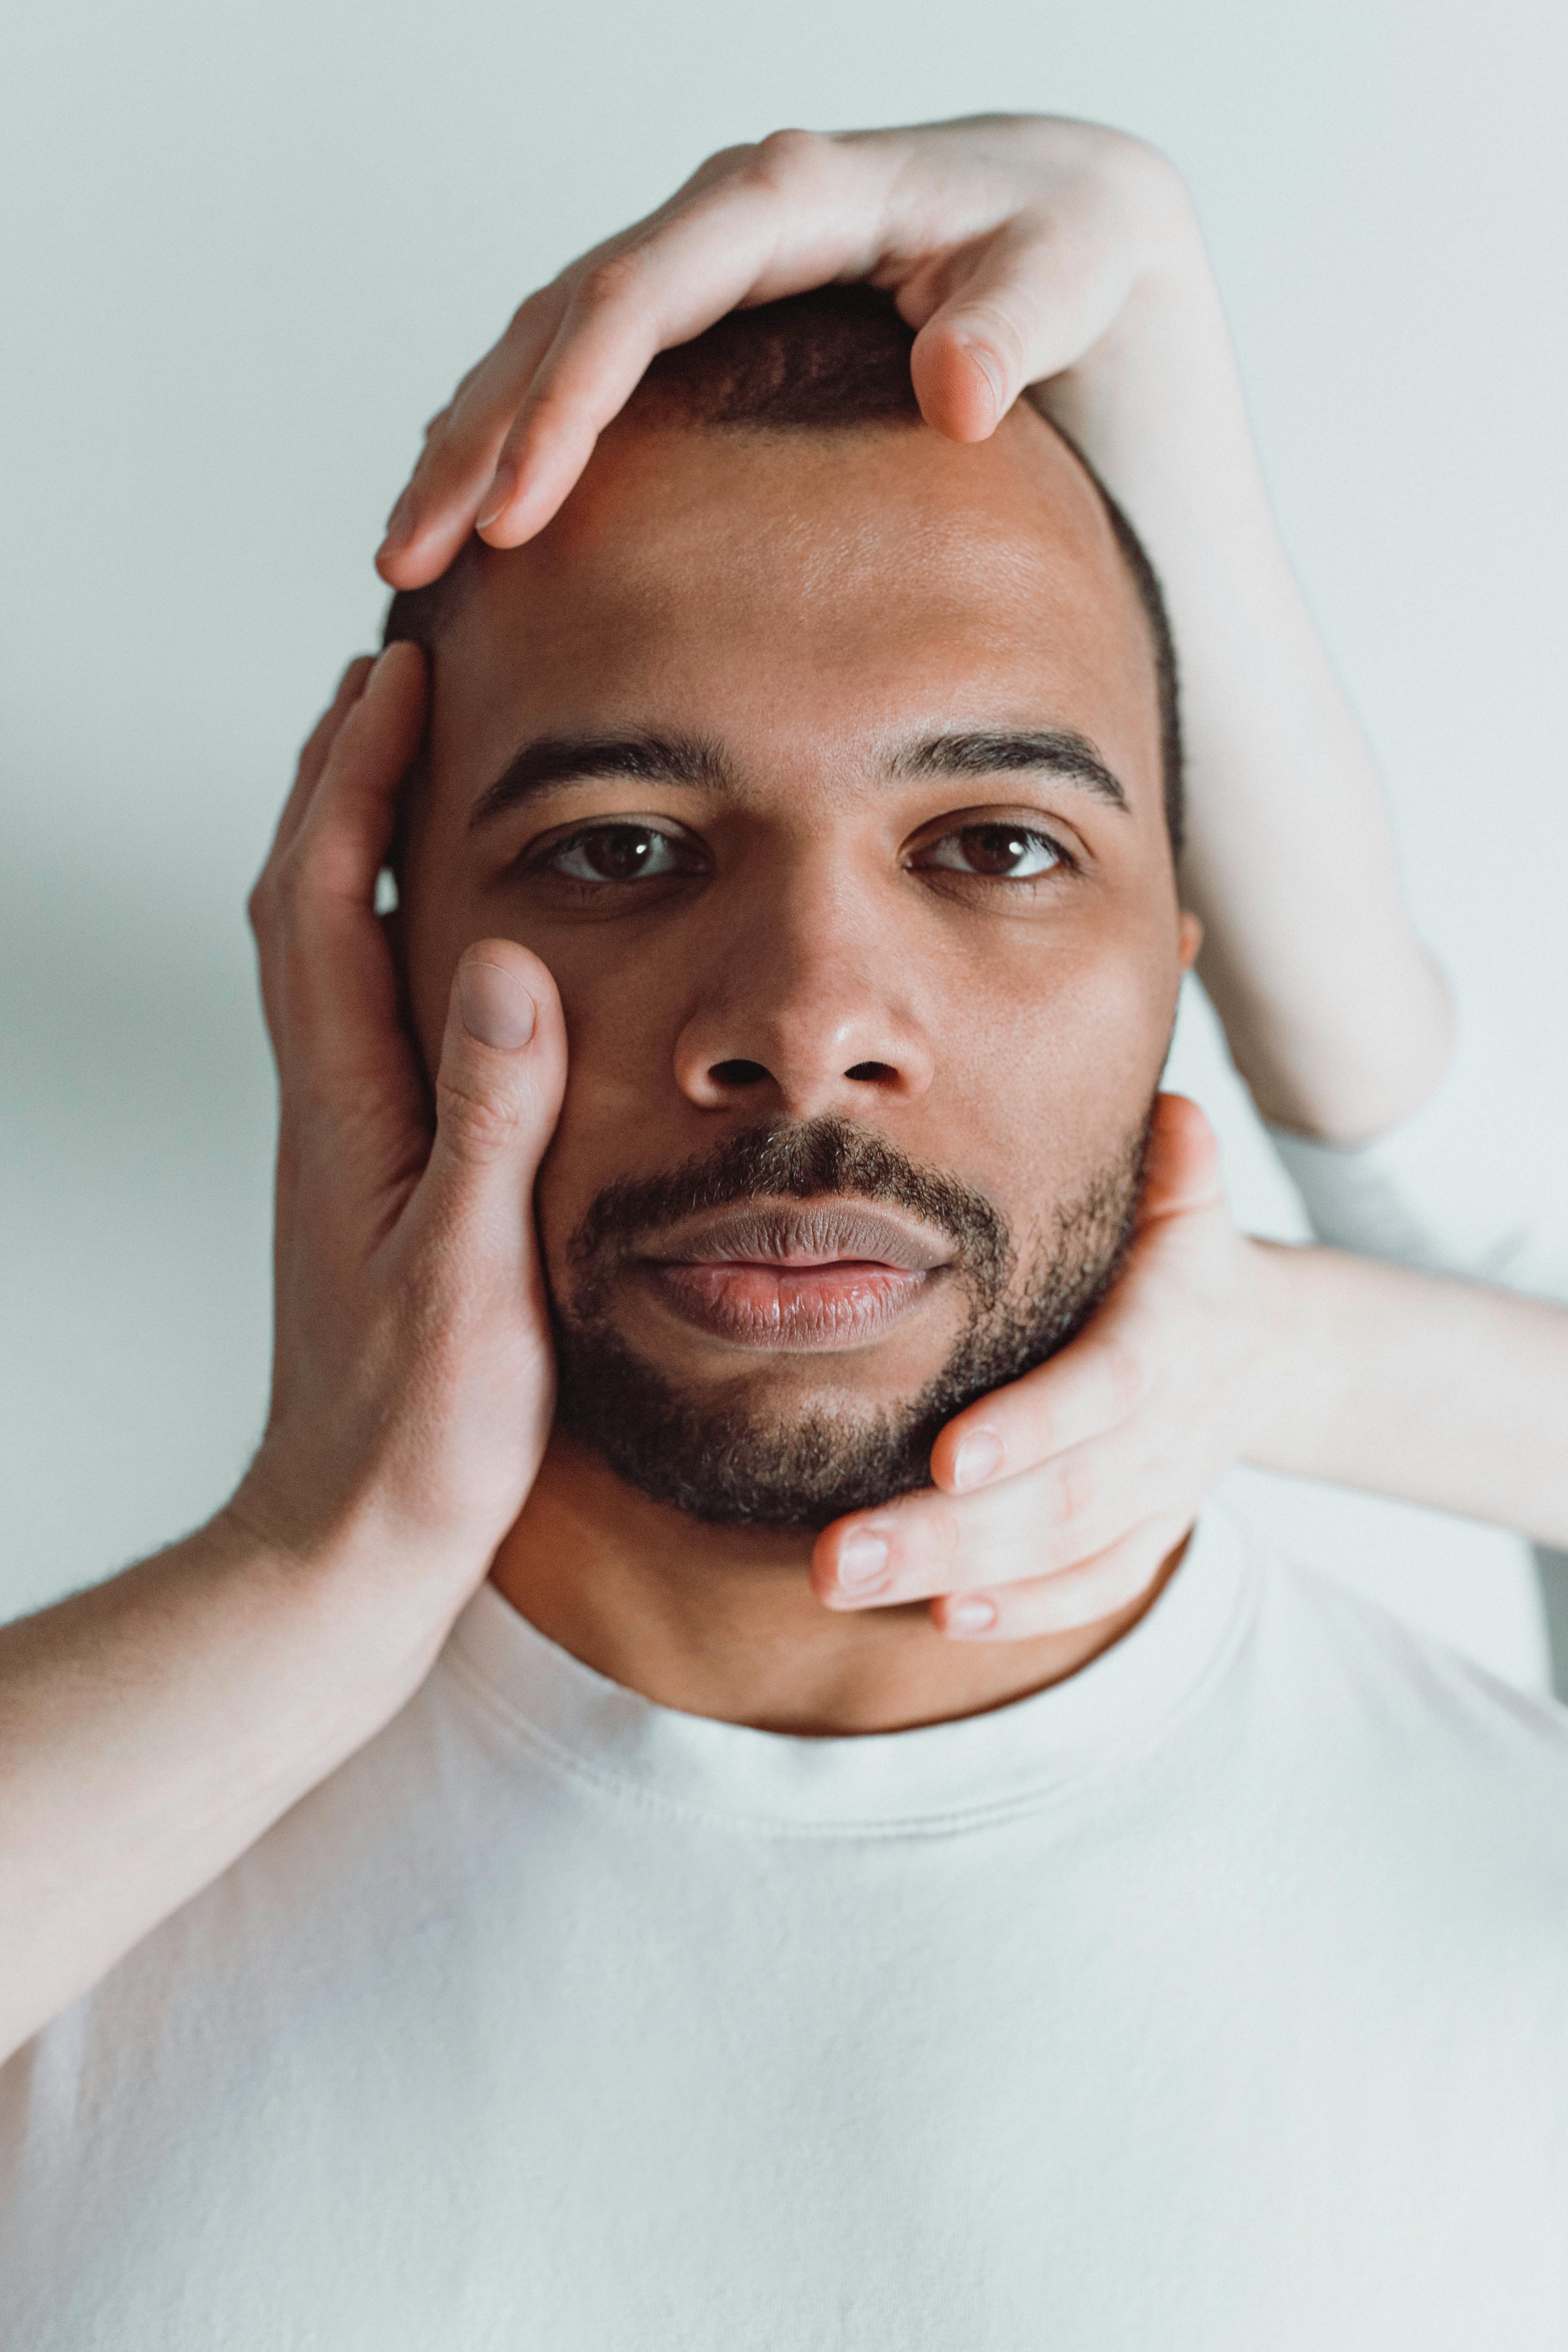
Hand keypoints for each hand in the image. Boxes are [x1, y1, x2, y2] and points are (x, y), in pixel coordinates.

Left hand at [230, 644, 566, 1609]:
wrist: (349, 1543)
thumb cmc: (414, 1435)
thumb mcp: (471, 1276)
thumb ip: (494, 1122)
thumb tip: (510, 963)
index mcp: (347, 1112)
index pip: (321, 901)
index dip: (350, 779)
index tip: (392, 675)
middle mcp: (332, 1110)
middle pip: (304, 902)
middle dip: (338, 778)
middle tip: (387, 679)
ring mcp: (349, 1145)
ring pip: (329, 955)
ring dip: (354, 846)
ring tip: (412, 771)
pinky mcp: (379, 1181)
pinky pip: (369, 1019)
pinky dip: (389, 938)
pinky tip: (447, 940)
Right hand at [376, 114, 1214, 586]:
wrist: (1069, 228)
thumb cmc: (1068, 247)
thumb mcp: (1072, 268)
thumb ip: (1017, 319)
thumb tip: (956, 387)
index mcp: (789, 198)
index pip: (640, 298)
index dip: (566, 407)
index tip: (516, 517)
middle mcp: (720, 219)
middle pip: (558, 323)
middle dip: (474, 442)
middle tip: (408, 560)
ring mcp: (696, 263)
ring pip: (540, 345)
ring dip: (466, 446)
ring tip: (407, 557)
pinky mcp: (692, 315)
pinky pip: (571, 366)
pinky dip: (509, 437)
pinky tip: (470, 517)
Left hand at [810, 1096, 1295, 1639]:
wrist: (1267, 1346)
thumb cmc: (1185, 1258)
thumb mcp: (1192, 1202)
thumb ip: (1178, 1164)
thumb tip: (1173, 1113)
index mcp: (1168, 1337)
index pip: (1102, 1392)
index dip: (1032, 1429)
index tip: (947, 1459)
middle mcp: (1166, 1429)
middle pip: (1059, 1496)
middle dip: (945, 1533)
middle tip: (833, 1557)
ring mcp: (1159, 1492)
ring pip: (1058, 1550)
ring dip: (952, 1575)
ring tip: (843, 1582)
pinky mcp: (1150, 1535)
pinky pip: (1094, 1586)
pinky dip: (1024, 1609)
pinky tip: (941, 1619)